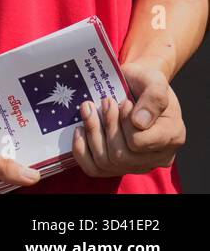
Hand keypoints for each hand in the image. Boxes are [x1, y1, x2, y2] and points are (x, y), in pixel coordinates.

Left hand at [72, 61, 184, 177]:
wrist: (134, 84)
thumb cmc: (145, 82)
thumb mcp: (154, 81)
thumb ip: (153, 98)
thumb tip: (139, 123)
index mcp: (171, 136)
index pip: (139, 142)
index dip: (124, 122)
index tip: (124, 102)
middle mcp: (156, 156)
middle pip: (121, 156)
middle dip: (106, 125)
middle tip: (105, 101)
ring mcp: (135, 164)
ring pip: (105, 163)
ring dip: (92, 132)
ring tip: (89, 108)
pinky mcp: (116, 164)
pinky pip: (94, 169)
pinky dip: (81, 150)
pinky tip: (80, 129)